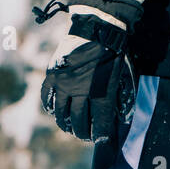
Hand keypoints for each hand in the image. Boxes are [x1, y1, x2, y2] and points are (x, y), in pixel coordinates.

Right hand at [35, 0, 148, 141]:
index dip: (99, 136)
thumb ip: (119, 98)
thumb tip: (120, 118)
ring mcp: (65, 83)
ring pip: (62, 114)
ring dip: (65, 124)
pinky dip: (50, 107)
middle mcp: (81, 91)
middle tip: (83, 134)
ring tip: (69, 127)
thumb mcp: (122, 76)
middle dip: (82, 132)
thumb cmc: (114, 52)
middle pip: (79, 122)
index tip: (99, 141)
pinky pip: (47, 97)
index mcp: (101, 93)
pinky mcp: (54, 74)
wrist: (98, 28)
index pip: (99, 124)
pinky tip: (55, 111)